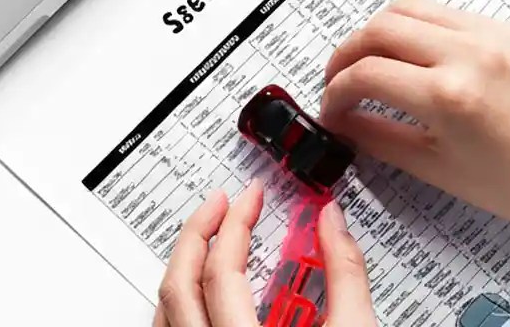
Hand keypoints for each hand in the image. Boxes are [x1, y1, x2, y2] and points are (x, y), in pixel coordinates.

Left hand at [155, 180, 378, 326]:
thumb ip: (345, 274)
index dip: (236, 223)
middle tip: (220, 204)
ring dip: (183, 267)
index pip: (223, 271)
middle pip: (179, 286)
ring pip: (164, 313)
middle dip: (197, 234)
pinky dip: (181, 302)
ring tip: (205, 239)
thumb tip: (332, 222)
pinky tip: (201, 290)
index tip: (251, 196)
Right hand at [320, 0, 509, 268]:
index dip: (337, 92)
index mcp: (450, 94)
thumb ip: (380, 138)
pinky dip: (416, 28)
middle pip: (380, 28)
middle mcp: (469, 52)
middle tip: (338, 81)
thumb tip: (344, 122)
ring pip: (409, 7)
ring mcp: (490, 34)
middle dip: (347, 54)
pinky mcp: (505, 29)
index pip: (367, 74)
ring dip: (378, 31)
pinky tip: (411, 57)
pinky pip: (444, 13)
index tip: (332, 109)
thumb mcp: (438, 169)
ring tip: (368, 63)